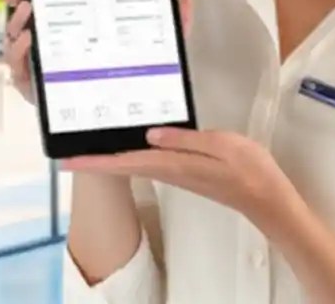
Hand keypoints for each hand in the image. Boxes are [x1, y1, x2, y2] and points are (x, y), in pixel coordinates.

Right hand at [1, 0, 192, 106]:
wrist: (124, 129)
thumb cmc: (131, 82)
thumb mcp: (153, 48)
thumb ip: (169, 24)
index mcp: (70, 32)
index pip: (44, 5)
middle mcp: (49, 49)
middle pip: (22, 21)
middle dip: (17, 3)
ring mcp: (39, 70)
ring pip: (15, 44)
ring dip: (16, 27)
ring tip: (29, 18)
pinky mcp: (36, 92)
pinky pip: (19, 73)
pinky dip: (20, 55)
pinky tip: (31, 43)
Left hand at [60, 127, 300, 234]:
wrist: (268, 199)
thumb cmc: (250, 171)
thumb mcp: (221, 145)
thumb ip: (185, 139)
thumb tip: (150, 133)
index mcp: (172, 165)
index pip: (124, 162)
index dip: (94, 161)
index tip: (66, 161)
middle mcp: (169, 171)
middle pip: (122, 164)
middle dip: (94, 160)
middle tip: (66, 153)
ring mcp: (176, 173)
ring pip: (133, 163)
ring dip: (110, 156)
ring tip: (89, 144)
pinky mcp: (185, 172)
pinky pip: (149, 161)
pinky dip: (130, 153)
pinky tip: (129, 143)